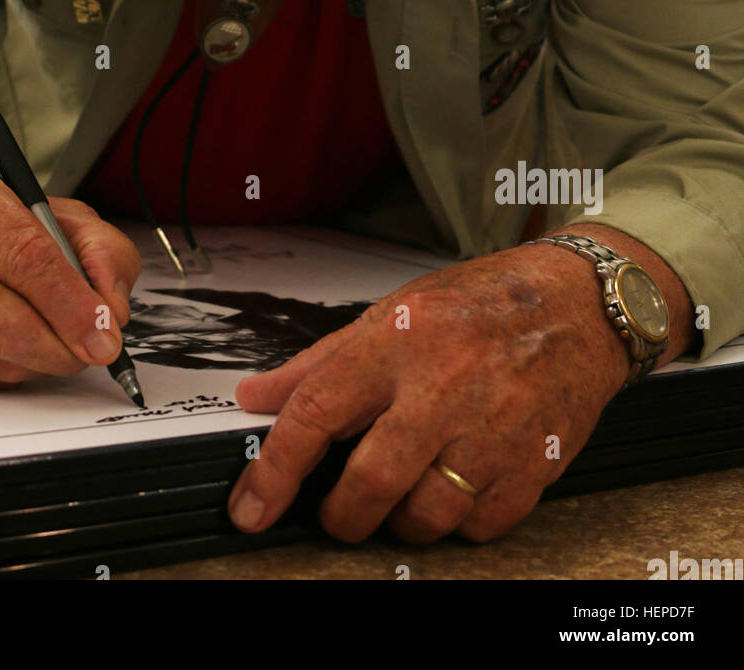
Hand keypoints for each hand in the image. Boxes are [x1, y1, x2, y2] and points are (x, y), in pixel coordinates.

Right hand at [0, 167, 139, 389]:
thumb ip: (104, 254)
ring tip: (54, 336)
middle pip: (4, 320)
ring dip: (40, 361)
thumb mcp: (70, 221)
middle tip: (95, 351)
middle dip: (61, 346)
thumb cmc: (12, 232)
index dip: (72, 305)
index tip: (105, 334)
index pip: (27, 259)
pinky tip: (17, 344)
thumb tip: (111, 313)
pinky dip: (12, 372)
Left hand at [227, 244, 632, 543]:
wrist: (580, 303)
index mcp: (396, 341)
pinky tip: (455, 487)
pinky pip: (478, 528)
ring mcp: (492, 429)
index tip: (250, 509)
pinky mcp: (533, 465)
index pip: (315, 414)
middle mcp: (442, 385)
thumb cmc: (483, 303)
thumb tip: (257, 396)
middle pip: (369, 482)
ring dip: (400, 520)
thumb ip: (321, 361)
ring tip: (403, 493)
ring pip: (424, 516)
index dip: (273, 472)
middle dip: (341, 515)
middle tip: (338, 513)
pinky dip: (457, 522)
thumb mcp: (392, 312)